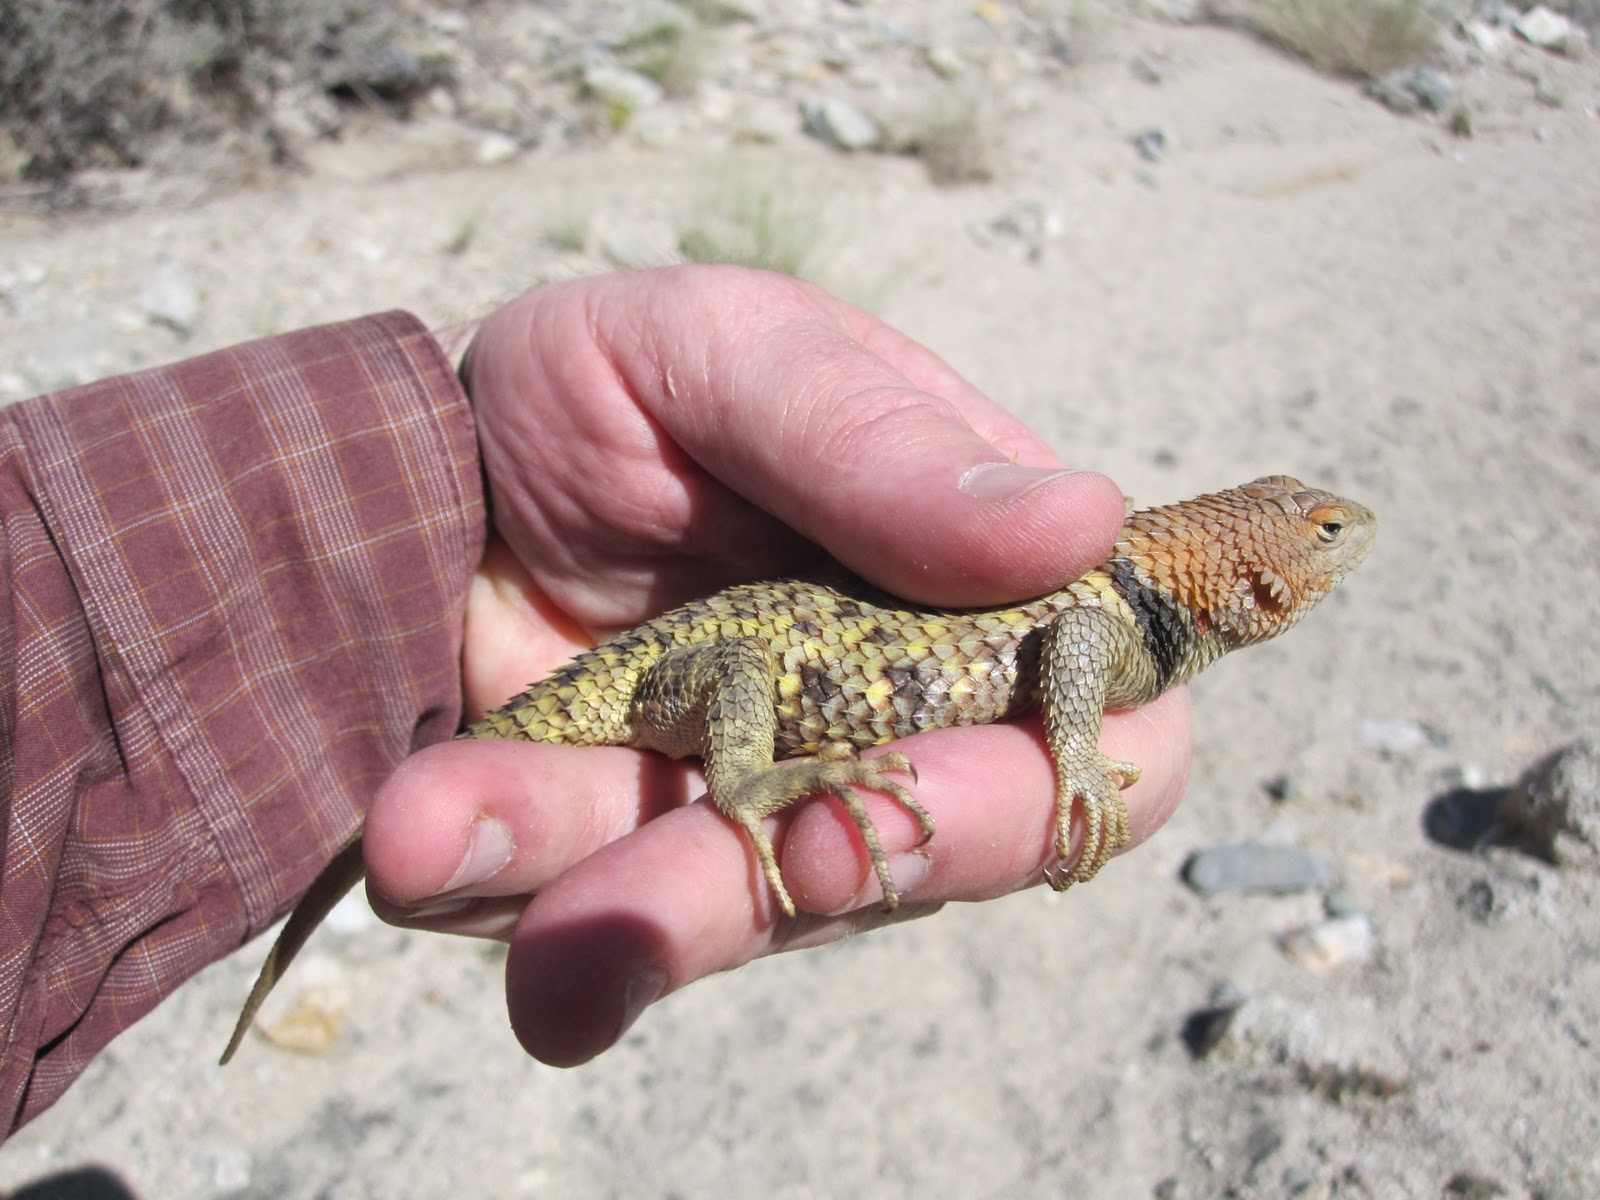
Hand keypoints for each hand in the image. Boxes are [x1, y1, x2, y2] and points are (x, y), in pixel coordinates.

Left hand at [361, 266, 1190, 1065]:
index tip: (926, 788)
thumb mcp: (731, 357)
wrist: (422, 457)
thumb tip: (1084, 523)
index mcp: (966, 591)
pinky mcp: (634, 859)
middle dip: (781, 876)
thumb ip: (879, 443)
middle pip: (907, 856)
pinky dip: (504, 887)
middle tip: (653, 889)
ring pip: (740, 907)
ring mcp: (761, 805)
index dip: (1033, 788)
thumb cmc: (613, 382)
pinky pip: (596, 916)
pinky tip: (419, 846)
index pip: (1091, 729)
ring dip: (609, 900)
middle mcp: (887, 719)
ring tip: (434, 838)